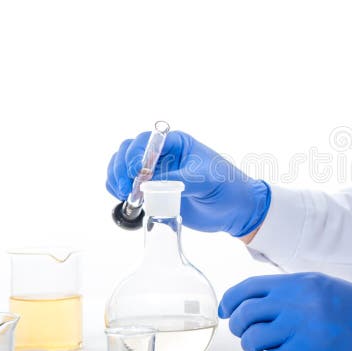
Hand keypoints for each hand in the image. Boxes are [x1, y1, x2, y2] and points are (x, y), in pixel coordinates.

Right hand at [106, 130, 270, 236]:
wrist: (235, 210)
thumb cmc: (227, 187)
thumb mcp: (206, 179)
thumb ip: (177, 178)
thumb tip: (148, 183)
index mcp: (177, 143)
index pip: (146, 140)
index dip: (136, 154)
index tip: (136, 173)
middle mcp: (162, 154)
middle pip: (128, 150)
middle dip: (121, 167)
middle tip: (126, 188)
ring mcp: (155, 172)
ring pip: (122, 166)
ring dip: (115, 177)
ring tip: (123, 194)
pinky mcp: (152, 191)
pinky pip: (127, 185)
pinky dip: (118, 189)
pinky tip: (124, 199)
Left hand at [218, 272, 351, 350]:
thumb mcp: (326, 287)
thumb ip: (294, 291)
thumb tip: (261, 301)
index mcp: (301, 282)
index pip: (249, 287)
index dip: (230, 301)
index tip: (226, 311)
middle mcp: (297, 301)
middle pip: (244, 313)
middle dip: (238, 327)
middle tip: (247, 334)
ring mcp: (300, 328)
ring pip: (250, 338)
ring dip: (252, 347)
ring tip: (265, 350)